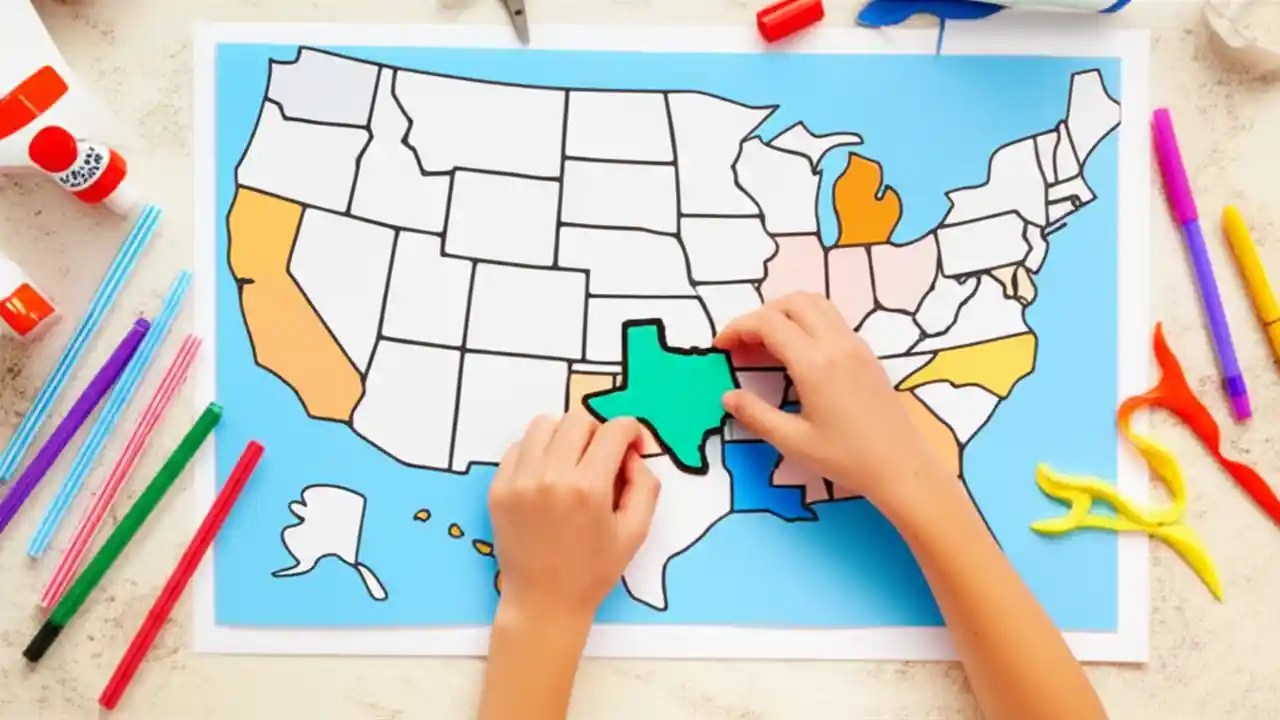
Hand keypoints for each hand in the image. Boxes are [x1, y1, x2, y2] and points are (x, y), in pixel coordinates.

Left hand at [488, 410, 660, 623]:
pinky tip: (547, 476)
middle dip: (598, 432)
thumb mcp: (636, 532)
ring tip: (572, 462)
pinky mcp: (498, 488)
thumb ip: (644, 485)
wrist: (543, 602)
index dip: (631, 432)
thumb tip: (632, 452)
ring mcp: (519, 480)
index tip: (631, 446)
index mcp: (588, 488)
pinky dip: (537, 452)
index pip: (613, 431)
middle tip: (602, 457)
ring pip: (544, 424)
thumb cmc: (593, 571)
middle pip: (578, 419)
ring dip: (565, 435)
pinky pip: (519, 447)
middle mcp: (550, 476)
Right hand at [714, 293, 947, 504]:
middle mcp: (836, 344)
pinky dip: (805, 321)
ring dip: (784, 312)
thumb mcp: (793, 442)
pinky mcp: (865, 353)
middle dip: (759, 315)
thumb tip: (728, 396)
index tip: (721, 346)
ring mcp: (855, 345)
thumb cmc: (846, 458)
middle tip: (742, 344)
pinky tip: (796, 352)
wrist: (901, 465)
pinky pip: (830, 318)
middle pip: (791, 302)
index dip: (738, 328)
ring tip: (766, 343)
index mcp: (815, 363)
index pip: (768, 323)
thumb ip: (756, 415)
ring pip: (814, 303)